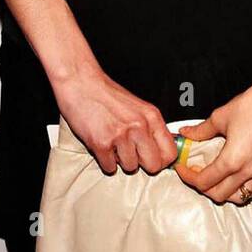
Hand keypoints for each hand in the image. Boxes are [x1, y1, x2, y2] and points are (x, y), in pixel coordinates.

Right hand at [51, 65, 176, 176]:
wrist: (81, 83)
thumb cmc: (106, 94)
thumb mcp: (137, 107)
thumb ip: (150, 127)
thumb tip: (160, 149)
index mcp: (151, 116)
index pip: (170, 153)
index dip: (162, 160)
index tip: (153, 158)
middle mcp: (139, 126)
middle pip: (154, 165)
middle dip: (143, 164)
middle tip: (132, 153)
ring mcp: (121, 136)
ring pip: (131, 168)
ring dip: (121, 160)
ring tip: (114, 144)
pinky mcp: (101, 144)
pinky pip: (110, 168)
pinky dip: (105, 161)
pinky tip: (103, 145)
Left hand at [173, 66, 251, 204]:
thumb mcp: (221, 116)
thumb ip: (201, 130)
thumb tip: (186, 133)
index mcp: (232, 160)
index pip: (204, 182)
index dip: (188, 177)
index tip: (183, 168)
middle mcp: (248, 171)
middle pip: (219, 194)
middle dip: (204, 187)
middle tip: (197, 174)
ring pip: (240, 197)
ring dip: (226, 192)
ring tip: (219, 180)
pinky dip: (249, 191)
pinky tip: (244, 181)